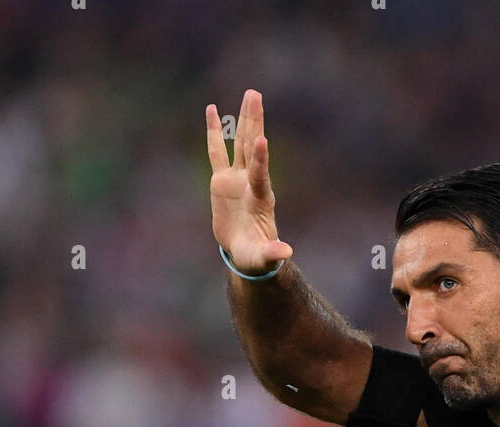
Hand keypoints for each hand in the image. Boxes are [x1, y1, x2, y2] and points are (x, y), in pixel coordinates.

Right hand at [206, 89, 293, 274]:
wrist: (245, 253)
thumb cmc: (256, 257)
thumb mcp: (263, 257)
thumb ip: (272, 252)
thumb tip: (286, 252)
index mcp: (260, 198)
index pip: (259, 174)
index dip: (260, 158)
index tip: (261, 139)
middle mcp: (250, 183)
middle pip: (251, 147)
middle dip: (254, 122)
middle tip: (256, 96)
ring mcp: (236, 178)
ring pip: (239, 143)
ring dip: (243, 119)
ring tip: (250, 95)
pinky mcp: (222, 180)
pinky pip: (217, 151)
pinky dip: (215, 131)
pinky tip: (213, 110)